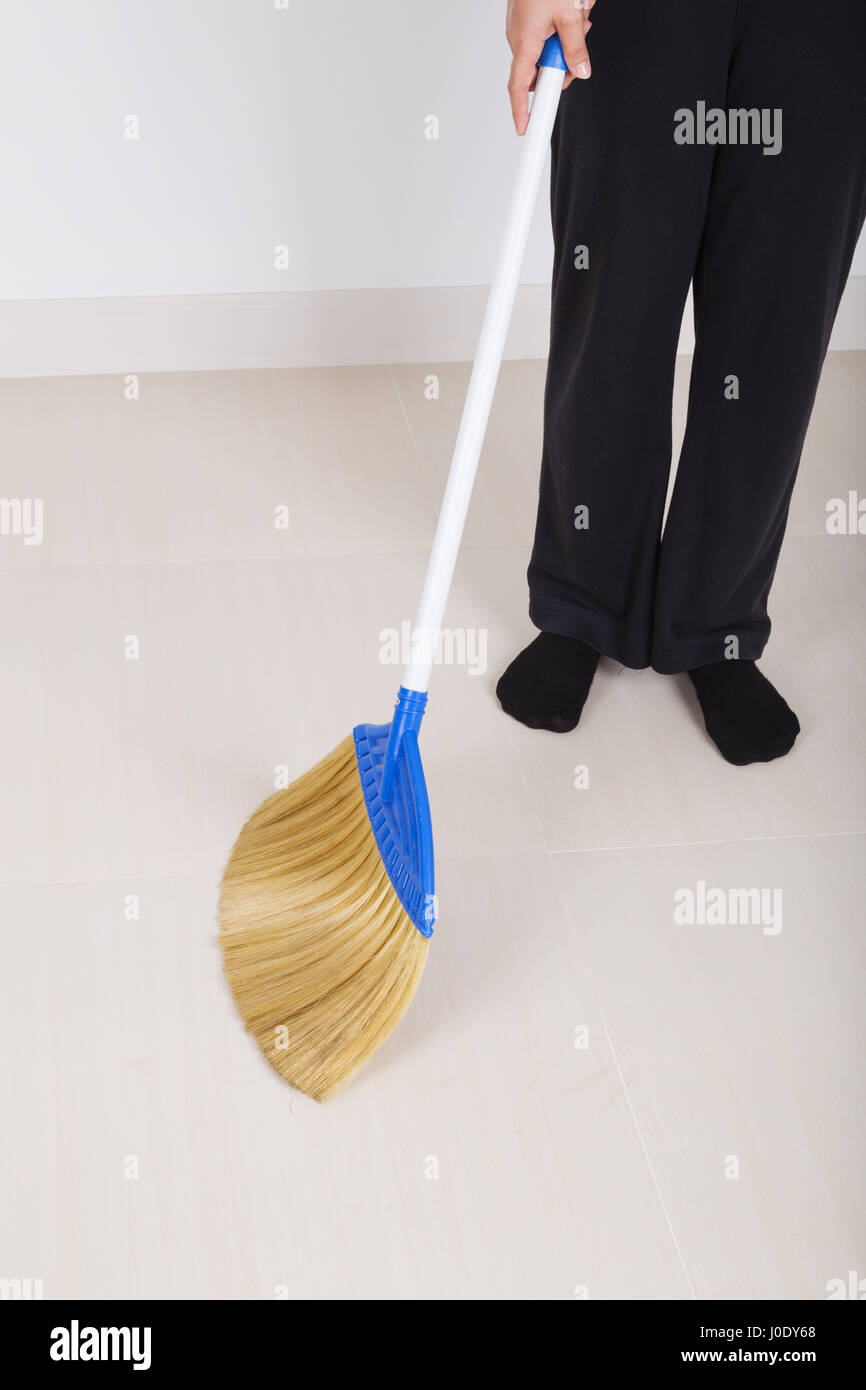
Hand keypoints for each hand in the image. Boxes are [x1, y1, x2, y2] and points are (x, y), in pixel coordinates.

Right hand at [506, 0, 594, 134]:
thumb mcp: (570, 14)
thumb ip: (576, 46)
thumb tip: (581, 70)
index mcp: (525, 42)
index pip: (519, 87)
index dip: (521, 110)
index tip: (524, 127)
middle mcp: (519, 39)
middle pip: (540, 70)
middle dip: (562, 64)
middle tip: (577, 49)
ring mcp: (522, 29)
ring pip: (545, 51)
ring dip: (564, 42)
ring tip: (576, 18)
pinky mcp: (527, 20)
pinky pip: (544, 36)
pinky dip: (559, 31)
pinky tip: (570, 13)